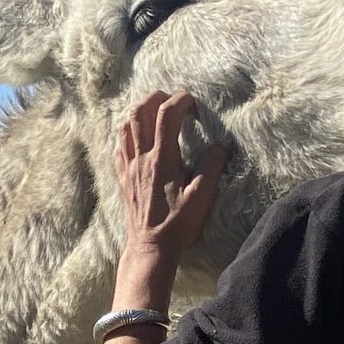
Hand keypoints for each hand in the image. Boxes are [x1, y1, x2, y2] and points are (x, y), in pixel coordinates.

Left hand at [114, 91, 231, 266]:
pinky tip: (139, 138)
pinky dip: (128, 133)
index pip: (167, 115)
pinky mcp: (122, 177)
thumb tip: (224, 143)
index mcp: (162, 159)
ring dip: (139, 112)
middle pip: (140, 112)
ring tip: (155, 112)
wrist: (150, 246)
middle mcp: (141, 158)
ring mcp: (128, 167)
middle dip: (156, 98)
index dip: (181, 100)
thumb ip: (213, 166)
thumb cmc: (177, 224)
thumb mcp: (202, 196)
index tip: (193, 103)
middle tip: (172, 99)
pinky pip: (119, 145)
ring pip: (125, 126)